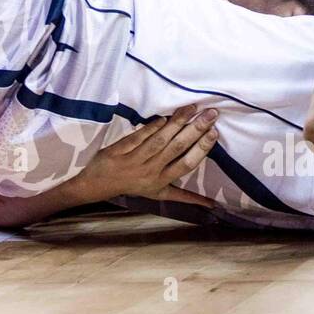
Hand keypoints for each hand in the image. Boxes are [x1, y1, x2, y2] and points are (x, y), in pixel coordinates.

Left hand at [74, 105, 219, 206]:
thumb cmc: (134, 187)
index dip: (201, 149)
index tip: (215, 133)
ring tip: (192, 108)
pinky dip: (152, 126)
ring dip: (176, 122)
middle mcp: (151, 171)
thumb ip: (185, 197)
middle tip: (211, 113)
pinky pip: (138, 136)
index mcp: (162, 181)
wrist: (99, 184)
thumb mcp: (161, 194)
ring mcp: (135, 160)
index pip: (186, 164)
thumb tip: (211, 205)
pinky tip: (165, 117)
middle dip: (195, 129)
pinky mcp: (120, 149)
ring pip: (159, 139)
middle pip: (176, 148)